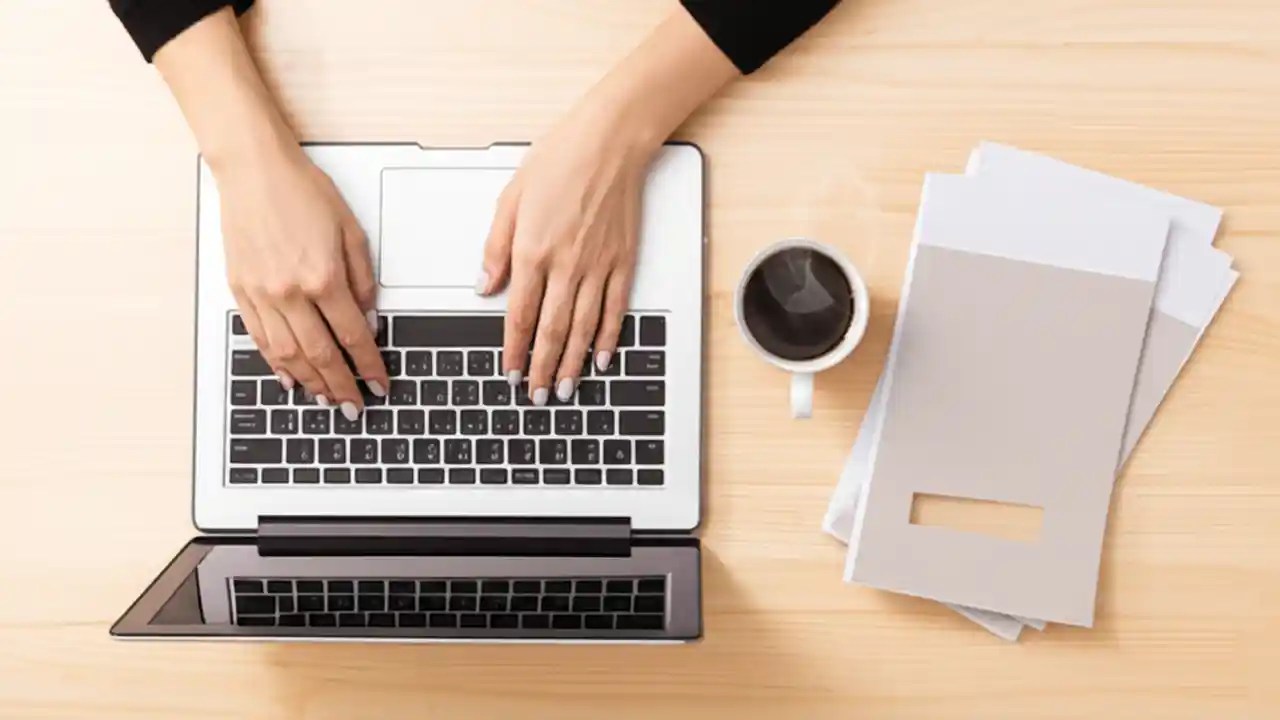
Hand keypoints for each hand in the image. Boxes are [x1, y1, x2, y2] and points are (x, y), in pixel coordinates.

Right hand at [219, 148, 387, 418]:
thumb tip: (367, 318)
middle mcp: (291, 291)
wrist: (254, 170)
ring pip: (288, 354)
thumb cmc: (302, 191)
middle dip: (341, 386)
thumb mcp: (351, 231)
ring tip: (325, 398)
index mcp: (324, 277)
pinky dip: (275, 362)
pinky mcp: (241, 290)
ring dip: (310, 382)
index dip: (368, 365)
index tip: (377, 383)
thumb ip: (362, 279)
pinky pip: (259, 338)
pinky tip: (289, 376)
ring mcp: (262, 293)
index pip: (352, 336)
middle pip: (321, 354)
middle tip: (353, 407)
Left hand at [478, 108, 655, 404]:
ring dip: (571, 363)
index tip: (509, 371)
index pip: (518, 315)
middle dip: (540, 368)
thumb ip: (496, 248)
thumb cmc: (560, 159)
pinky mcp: (623, 261)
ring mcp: (597, 266)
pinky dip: (607, 338)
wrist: (609, 141)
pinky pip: (614, 309)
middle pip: (550, 330)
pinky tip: (601, 358)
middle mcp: (565, 265)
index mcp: (532, 250)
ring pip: (582, 328)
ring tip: (563, 388)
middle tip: (535, 396)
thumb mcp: (510, 198)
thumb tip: (484, 286)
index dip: (513, 349)